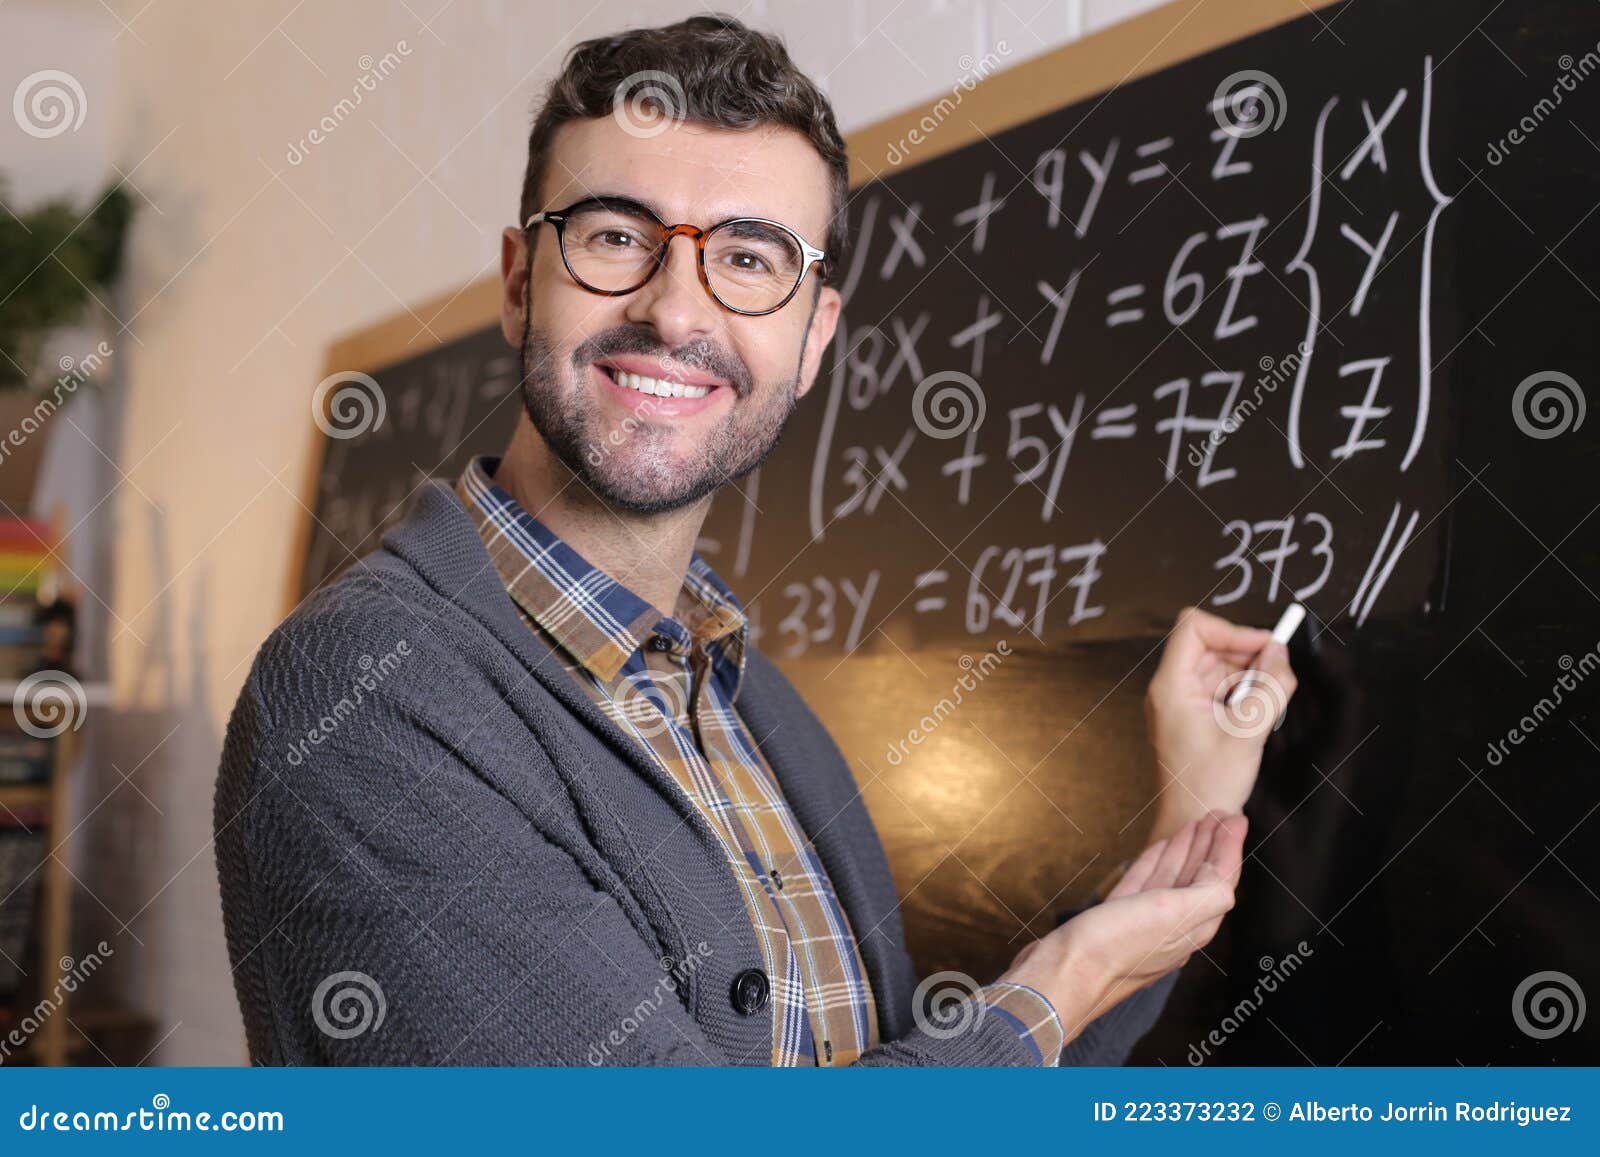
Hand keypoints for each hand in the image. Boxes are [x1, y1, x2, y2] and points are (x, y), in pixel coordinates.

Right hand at [999, 813, 1245, 1040]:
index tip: (1235, 817)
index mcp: (1193, 928)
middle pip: (1199, 878)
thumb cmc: (1114, 946)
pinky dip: (1154, 863)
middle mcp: (1174, 928)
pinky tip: (1157, 848)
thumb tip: (1226, 878)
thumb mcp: (1173, 914)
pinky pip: (1143, 885)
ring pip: (1171, 879)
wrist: (1062, 974)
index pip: (1220, 880)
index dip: (1229, 847)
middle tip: (1218, 814)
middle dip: (1210, 845)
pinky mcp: (1114, 921)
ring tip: (1193, 824)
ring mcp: (1143, 925)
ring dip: (1185, 850)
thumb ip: (1209, 894)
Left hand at [1145, 607, 1296, 840]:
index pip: (1193, 628)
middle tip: (1277, 677)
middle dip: (1247, 656)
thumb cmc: (1208, 785)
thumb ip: (1270, 688)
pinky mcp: (1192, 716)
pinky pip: (1219, 688)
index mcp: (1172, 686)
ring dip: (1249, 677)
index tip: (1265, 647)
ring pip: (1219, 667)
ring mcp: (1180, 702)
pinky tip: (1257, 716)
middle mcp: (1170, 689)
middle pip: (1210, 645)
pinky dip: (1242, 694)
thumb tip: (1280, 653)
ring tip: (1268, 703)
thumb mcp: (1249, 733)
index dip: (1232, 630)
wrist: (1191, 821)